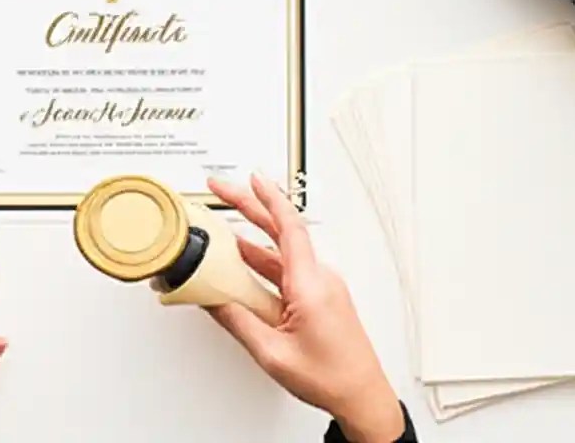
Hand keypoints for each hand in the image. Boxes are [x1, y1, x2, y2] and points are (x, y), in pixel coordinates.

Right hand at [206, 174, 403, 442]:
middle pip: (282, 231)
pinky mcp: (321, 298)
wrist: (362, 397)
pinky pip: (288, 272)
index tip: (250, 178)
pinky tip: (245, 266)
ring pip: (282, 254)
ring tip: (222, 235)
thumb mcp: (271, 353)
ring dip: (252, 242)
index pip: (288, 226)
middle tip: (225, 190)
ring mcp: (322, 288)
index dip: (267, 197)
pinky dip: (263, 265)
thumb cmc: (331, 377)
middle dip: (251, 207)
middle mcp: (320, 279)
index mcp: (310, 285)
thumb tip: (213, 300)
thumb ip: (237, 322)